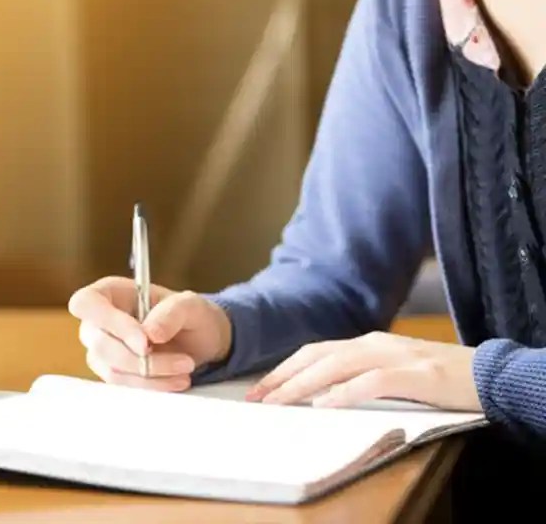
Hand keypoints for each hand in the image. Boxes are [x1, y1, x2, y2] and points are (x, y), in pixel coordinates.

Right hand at [67, 276, 232, 391]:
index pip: (85, 303)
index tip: (145, 342)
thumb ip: (171, 313)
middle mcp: (98, 321)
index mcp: (109, 292)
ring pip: (112, 370)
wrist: (197, 341)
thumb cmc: (188, 315)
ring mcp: (102, 349)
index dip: (110, 323)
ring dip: (152, 374)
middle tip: (184, 361)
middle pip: (99, 344)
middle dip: (142, 359)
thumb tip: (150, 333)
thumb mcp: (190, 305)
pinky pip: (123, 385)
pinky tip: (176, 379)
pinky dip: (152, 386)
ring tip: (185, 368)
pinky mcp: (112, 372)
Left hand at [246, 331, 482, 410]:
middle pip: (317, 356)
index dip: (283, 369)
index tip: (257, 390)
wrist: (492, 373)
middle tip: (255, 399)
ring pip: (336, 366)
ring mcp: (396, 356)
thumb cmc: (440, 377)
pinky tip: (325, 405)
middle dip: (282, 377)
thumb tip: (320, 394)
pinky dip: (345, 392)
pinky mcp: (417, 375)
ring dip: (302, 384)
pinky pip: (373, 382)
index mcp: (368, 343)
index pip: (314, 352)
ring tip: (278, 402)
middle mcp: (375, 344)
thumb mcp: (394, 371)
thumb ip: (361, 375)